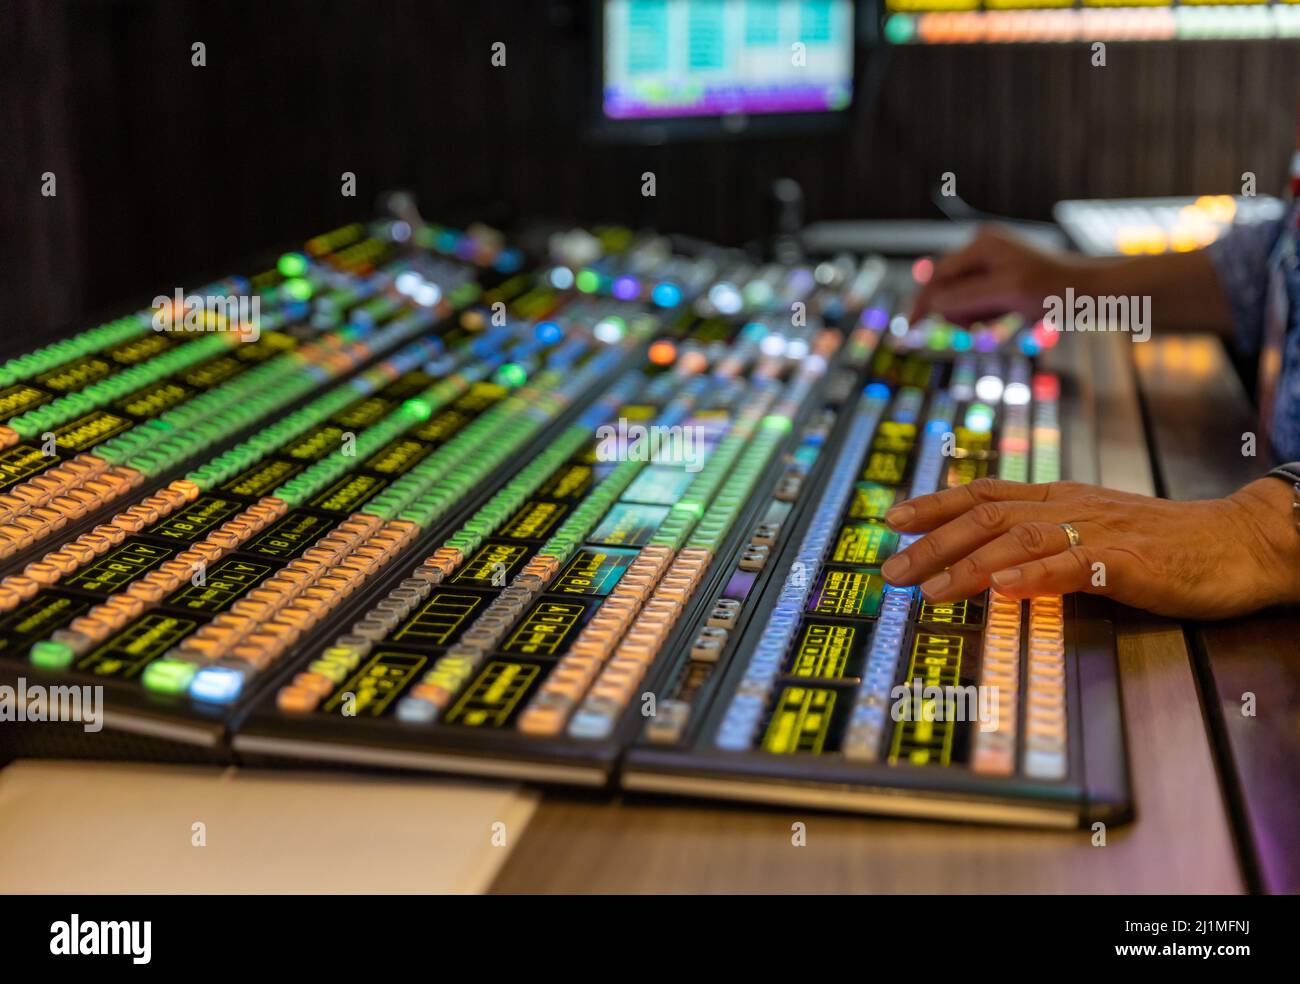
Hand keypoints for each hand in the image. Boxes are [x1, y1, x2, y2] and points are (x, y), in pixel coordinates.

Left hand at [880, 477, 1299, 618]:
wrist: (1240, 542)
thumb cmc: (1168, 543)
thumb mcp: (1095, 531)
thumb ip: (1045, 541)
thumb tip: (992, 564)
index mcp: (1060, 497)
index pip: (984, 493)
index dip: (935, 504)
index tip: (893, 519)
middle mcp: (1070, 506)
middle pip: (986, 516)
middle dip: (933, 542)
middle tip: (892, 570)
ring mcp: (1097, 531)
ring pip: (1018, 539)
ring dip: (968, 564)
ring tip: (930, 589)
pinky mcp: (1128, 562)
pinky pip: (1073, 566)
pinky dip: (1032, 577)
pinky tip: (1002, 590)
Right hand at [909, 225, 1093, 325]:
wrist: (1090, 290)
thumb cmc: (1054, 290)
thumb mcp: (1006, 293)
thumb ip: (966, 296)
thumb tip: (932, 302)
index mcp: (981, 244)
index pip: (939, 275)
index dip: (924, 302)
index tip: (910, 327)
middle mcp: (983, 246)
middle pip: (948, 286)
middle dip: (958, 310)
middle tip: (981, 325)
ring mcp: (992, 259)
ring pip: (961, 295)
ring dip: (973, 314)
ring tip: (1000, 318)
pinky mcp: (1000, 273)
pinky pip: (977, 297)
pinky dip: (984, 311)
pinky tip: (1004, 315)